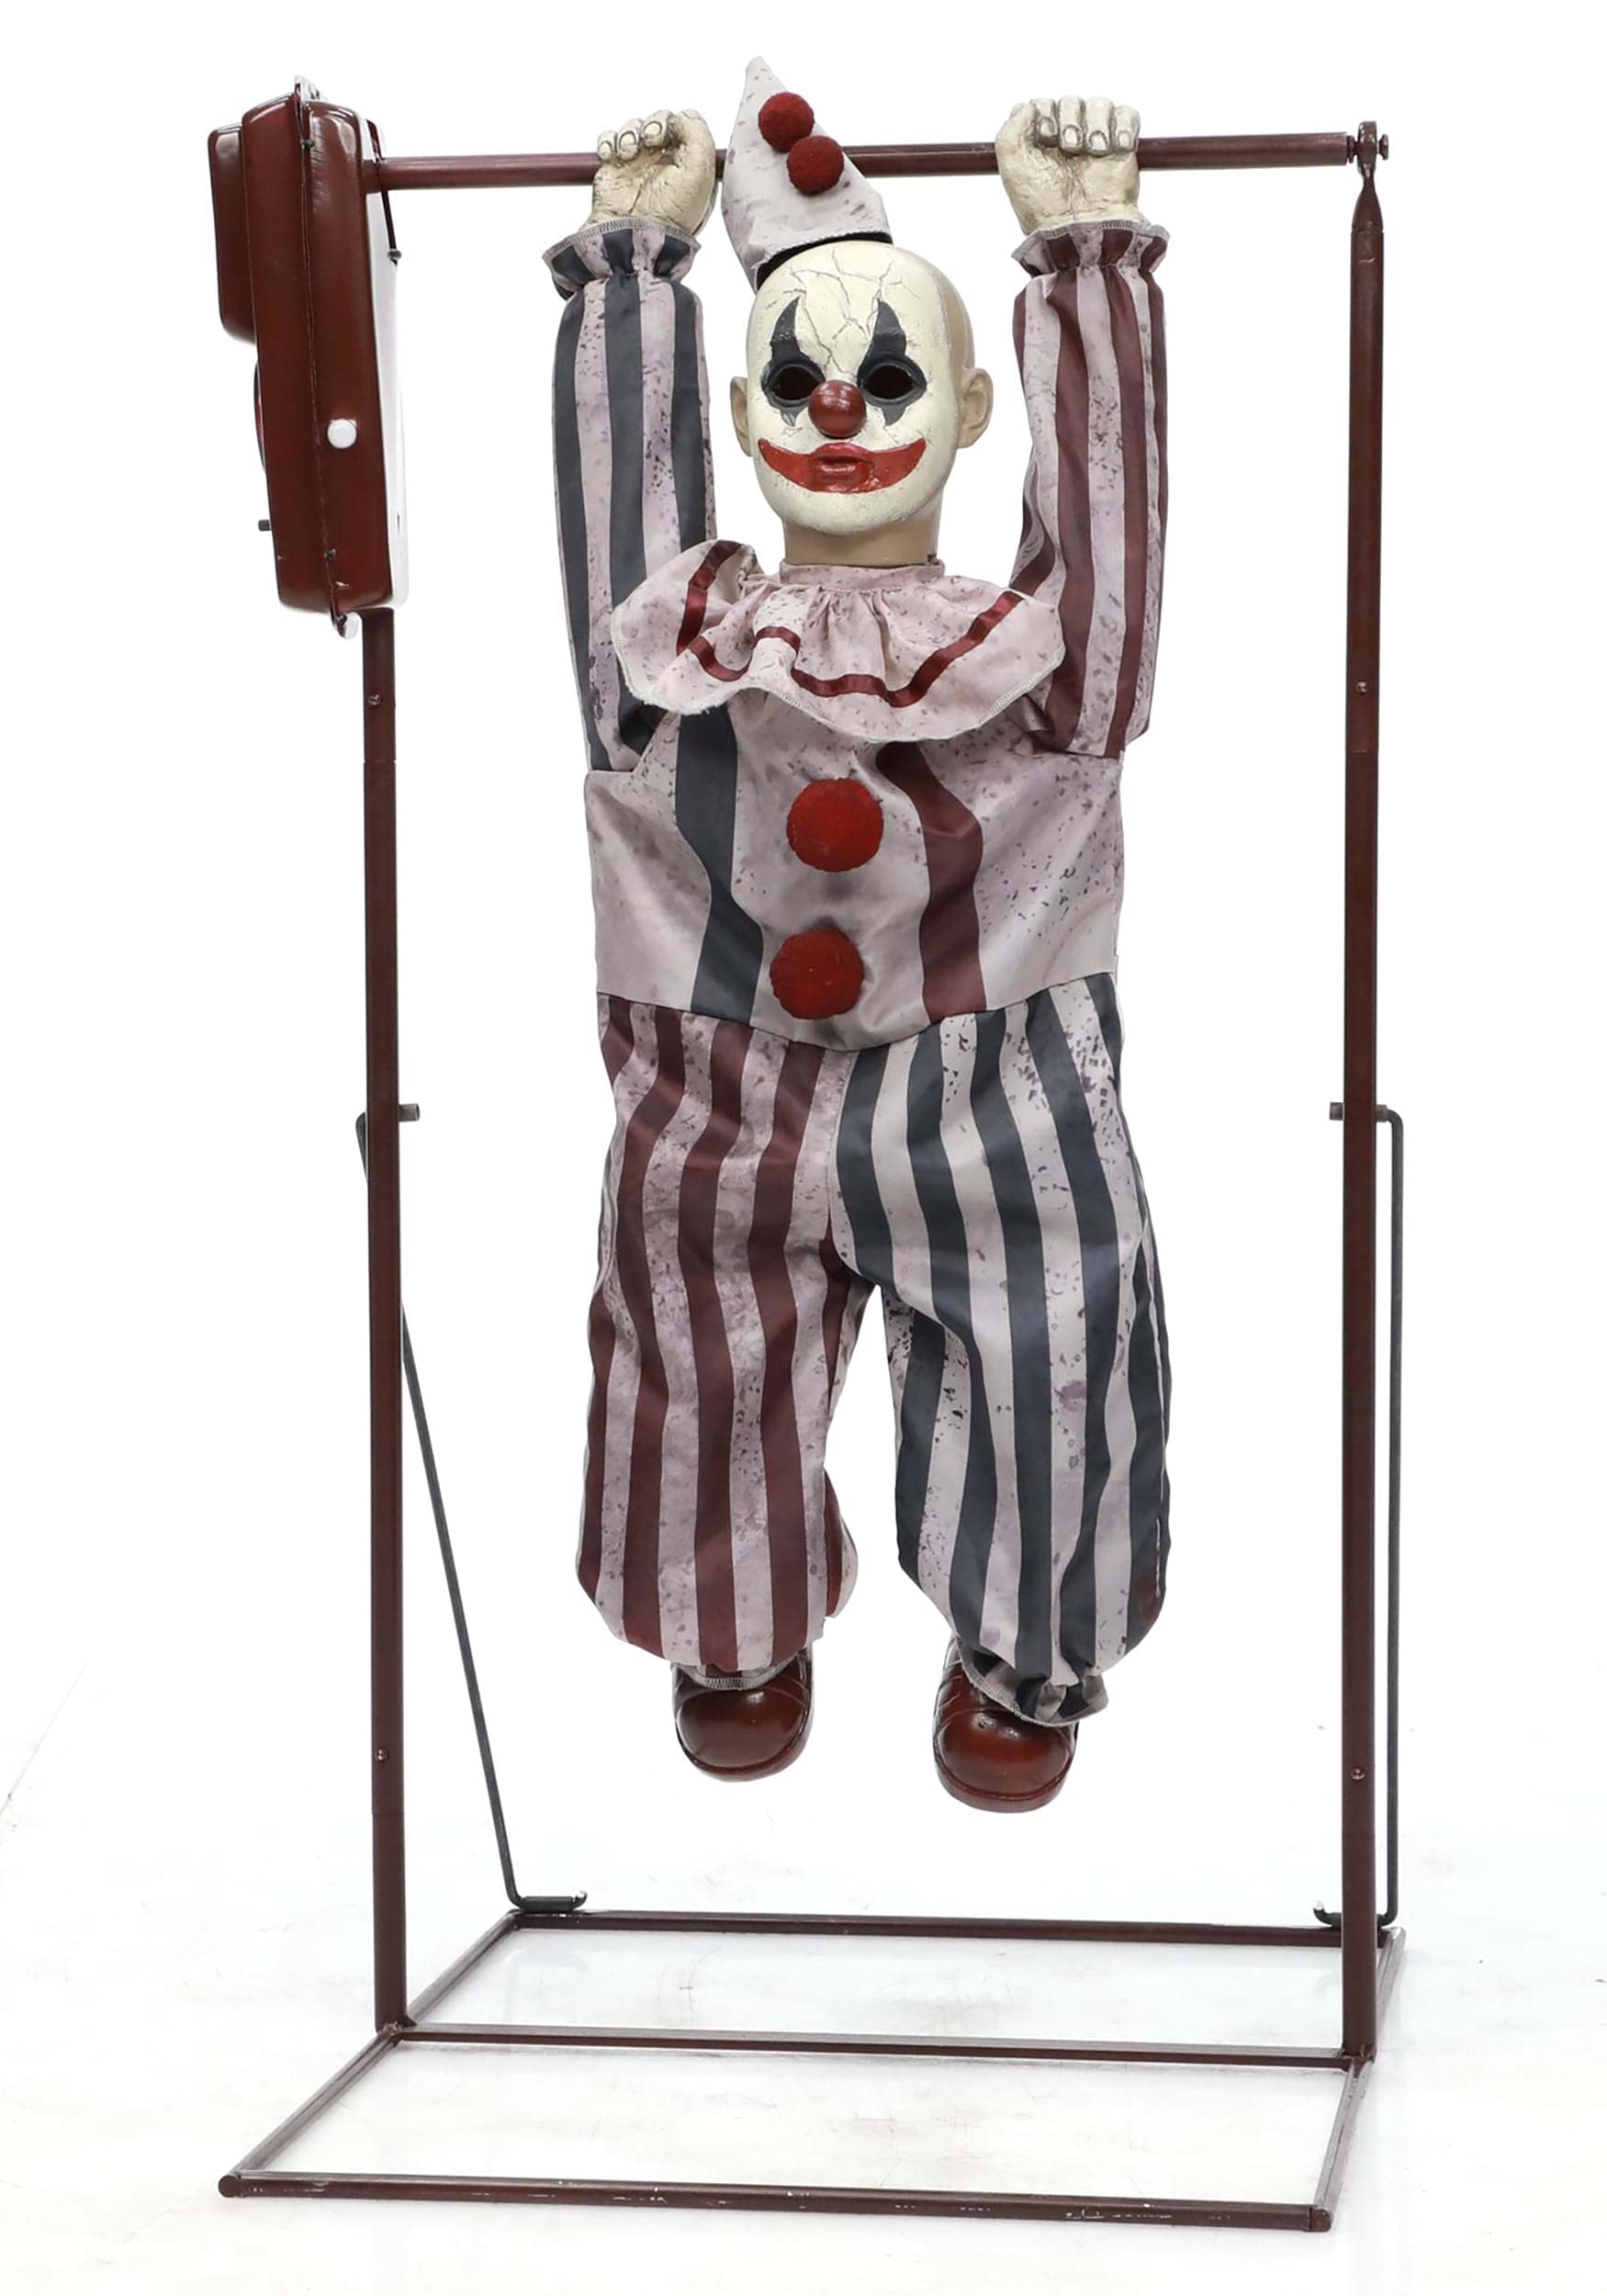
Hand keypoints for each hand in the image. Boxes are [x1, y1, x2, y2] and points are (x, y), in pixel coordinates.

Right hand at [589, 108, 716, 234]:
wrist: (634, 237)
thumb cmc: (671, 214)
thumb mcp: (700, 172)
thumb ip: (699, 134)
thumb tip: (682, 116)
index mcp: (688, 164)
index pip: (685, 125)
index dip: (679, 122)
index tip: (674, 133)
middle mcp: (664, 163)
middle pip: (659, 120)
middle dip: (654, 123)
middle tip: (651, 140)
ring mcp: (638, 165)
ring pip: (634, 126)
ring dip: (630, 132)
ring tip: (629, 153)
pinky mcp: (614, 169)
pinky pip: (610, 139)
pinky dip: (609, 140)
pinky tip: (613, 156)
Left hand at [996, 96, 1142, 232]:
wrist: (1082, 228)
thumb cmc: (1044, 205)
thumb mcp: (1013, 167)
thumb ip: (1010, 130)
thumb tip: (1027, 106)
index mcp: (1041, 142)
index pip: (1043, 104)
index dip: (1045, 115)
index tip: (1046, 139)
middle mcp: (1067, 139)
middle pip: (1071, 102)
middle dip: (1070, 122)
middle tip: (1071, 151)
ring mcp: (1096, 141)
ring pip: (1099, 104)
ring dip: (1095, 125)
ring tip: (1096, 152)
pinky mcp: (1122, 147)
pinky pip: (1127, 115)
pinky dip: (1123, 126)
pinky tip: (1114, 148)